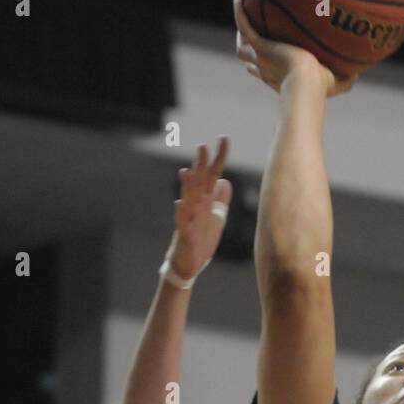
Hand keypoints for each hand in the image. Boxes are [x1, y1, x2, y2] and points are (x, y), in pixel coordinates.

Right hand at [169, 137, 231, 280]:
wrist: (189, 264)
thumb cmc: (200, 241)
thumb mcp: (215, 219)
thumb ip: (220, 200)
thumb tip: (225, 181)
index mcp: (204, 202)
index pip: (211, 175)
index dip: (218, 158)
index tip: (223, 138)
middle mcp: (195, 207)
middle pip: (198, 183)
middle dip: (199, 166)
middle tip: (202, 146)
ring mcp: (188, 220)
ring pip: (187, 200)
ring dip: (187, 187)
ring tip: (187, 172)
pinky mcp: (184, 235)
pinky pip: (181, 223)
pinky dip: (180, 214)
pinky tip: (179, 203)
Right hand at [233, 0, 357, 98]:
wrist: (307, 85)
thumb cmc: (321, 90)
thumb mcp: (336, 83)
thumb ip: (347, 79)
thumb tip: (359, 72)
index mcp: (280, 76)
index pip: (266, 70)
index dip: (263, 65)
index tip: (264, 58)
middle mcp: (267, 68)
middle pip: (250, 59)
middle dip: (248, 48)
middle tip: (248, 35)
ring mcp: (262, 57)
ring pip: (243, 45)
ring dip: (241, 31)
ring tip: (241, 12)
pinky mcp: (261, 47)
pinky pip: (246, 27)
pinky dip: (240, 15)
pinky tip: (238, 1)